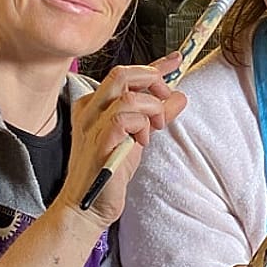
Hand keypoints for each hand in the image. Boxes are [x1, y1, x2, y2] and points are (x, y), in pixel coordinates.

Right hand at [56, 53, 187, 224]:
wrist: (88, 206)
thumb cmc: (109, 172)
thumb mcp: (138, 137)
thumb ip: (155, 115)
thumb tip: (179, 96)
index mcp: (95, 105)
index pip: (126, 75)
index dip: (154, 65)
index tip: (176, 60)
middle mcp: (90, 110)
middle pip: (122, 74)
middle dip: (152, 80)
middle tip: (165, 99)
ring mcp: (91, 125)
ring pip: (128, 96)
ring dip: (150, 110)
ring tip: (153, 130)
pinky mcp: (98, 141)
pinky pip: (124, 118)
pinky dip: (140, 125)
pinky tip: (141, 141)